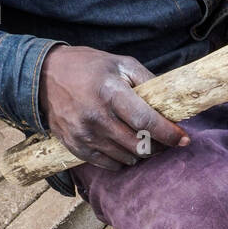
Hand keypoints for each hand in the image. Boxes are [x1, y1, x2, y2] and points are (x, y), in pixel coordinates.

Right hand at [38, 46, 187, 170]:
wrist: (44, 76)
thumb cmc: (89, 67)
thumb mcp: (121, 64)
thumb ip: (148, 81)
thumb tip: (172, 103)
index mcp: (110, 92)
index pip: (146, 121)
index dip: (168, 133)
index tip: (184, 139)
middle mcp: (96, 116)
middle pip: (139, 145)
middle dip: (158, 146)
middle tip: (164, 140)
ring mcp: (83, 134)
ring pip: (126, 158)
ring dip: (141, 153)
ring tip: (143, 141)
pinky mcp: (75, 146)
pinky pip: (108, 164)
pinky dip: (122, 160)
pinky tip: (124, 147)